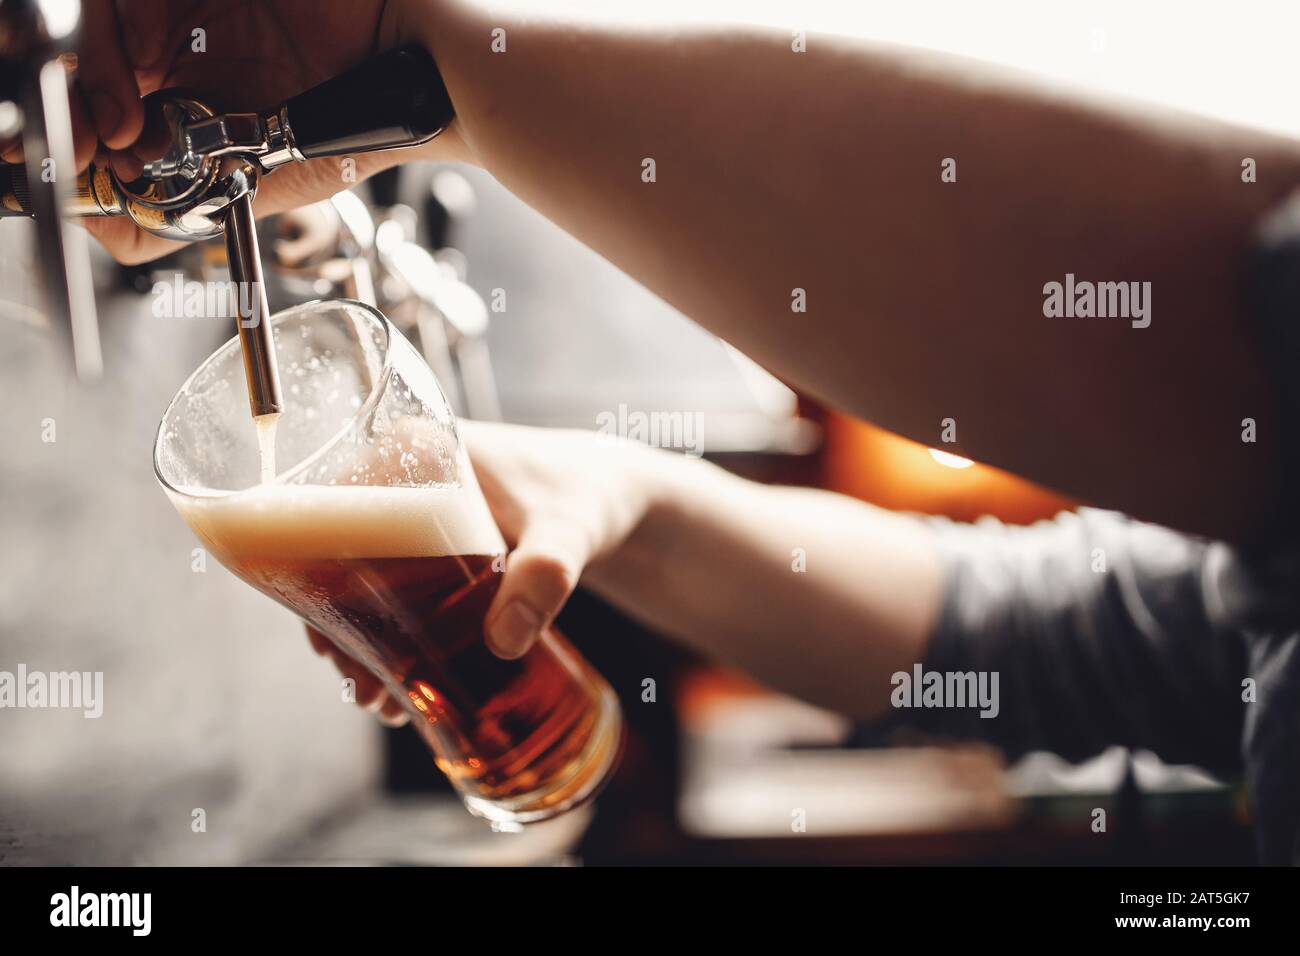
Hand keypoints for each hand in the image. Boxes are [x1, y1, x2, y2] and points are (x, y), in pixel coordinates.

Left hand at [45, 0, 469, 262]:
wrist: (408, 85)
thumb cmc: (353, 135)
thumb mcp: (257, 191)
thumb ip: (182, 213)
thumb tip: (111, 234)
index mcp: (194, 94)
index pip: (105, 103)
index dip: (80, 135)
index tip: (85, 169)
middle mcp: (186, 47)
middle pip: (90, 59)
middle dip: (78, 111)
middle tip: (96, 149)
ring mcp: (195, 7)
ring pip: (104, 21)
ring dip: (97, 74)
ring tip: (126, 122)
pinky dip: (126, 29)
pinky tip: (149, 69)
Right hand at [307, 421, 667, 724]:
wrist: (623, 498)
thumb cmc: (594, 497)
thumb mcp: (570, 531)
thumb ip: (546, 574)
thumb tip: (503, 642)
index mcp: (416, 447)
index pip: (334, 513)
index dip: (317, 582)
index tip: (332, 646)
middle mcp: (404, 471)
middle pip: (340, 554)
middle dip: (338, 626)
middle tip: (361, 687)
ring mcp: (417, 508)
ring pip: (363, 577)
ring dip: (360, 636)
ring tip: (378, 698)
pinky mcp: (436, 541)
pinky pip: (395, 585)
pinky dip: (390, 629)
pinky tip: (398, 681)